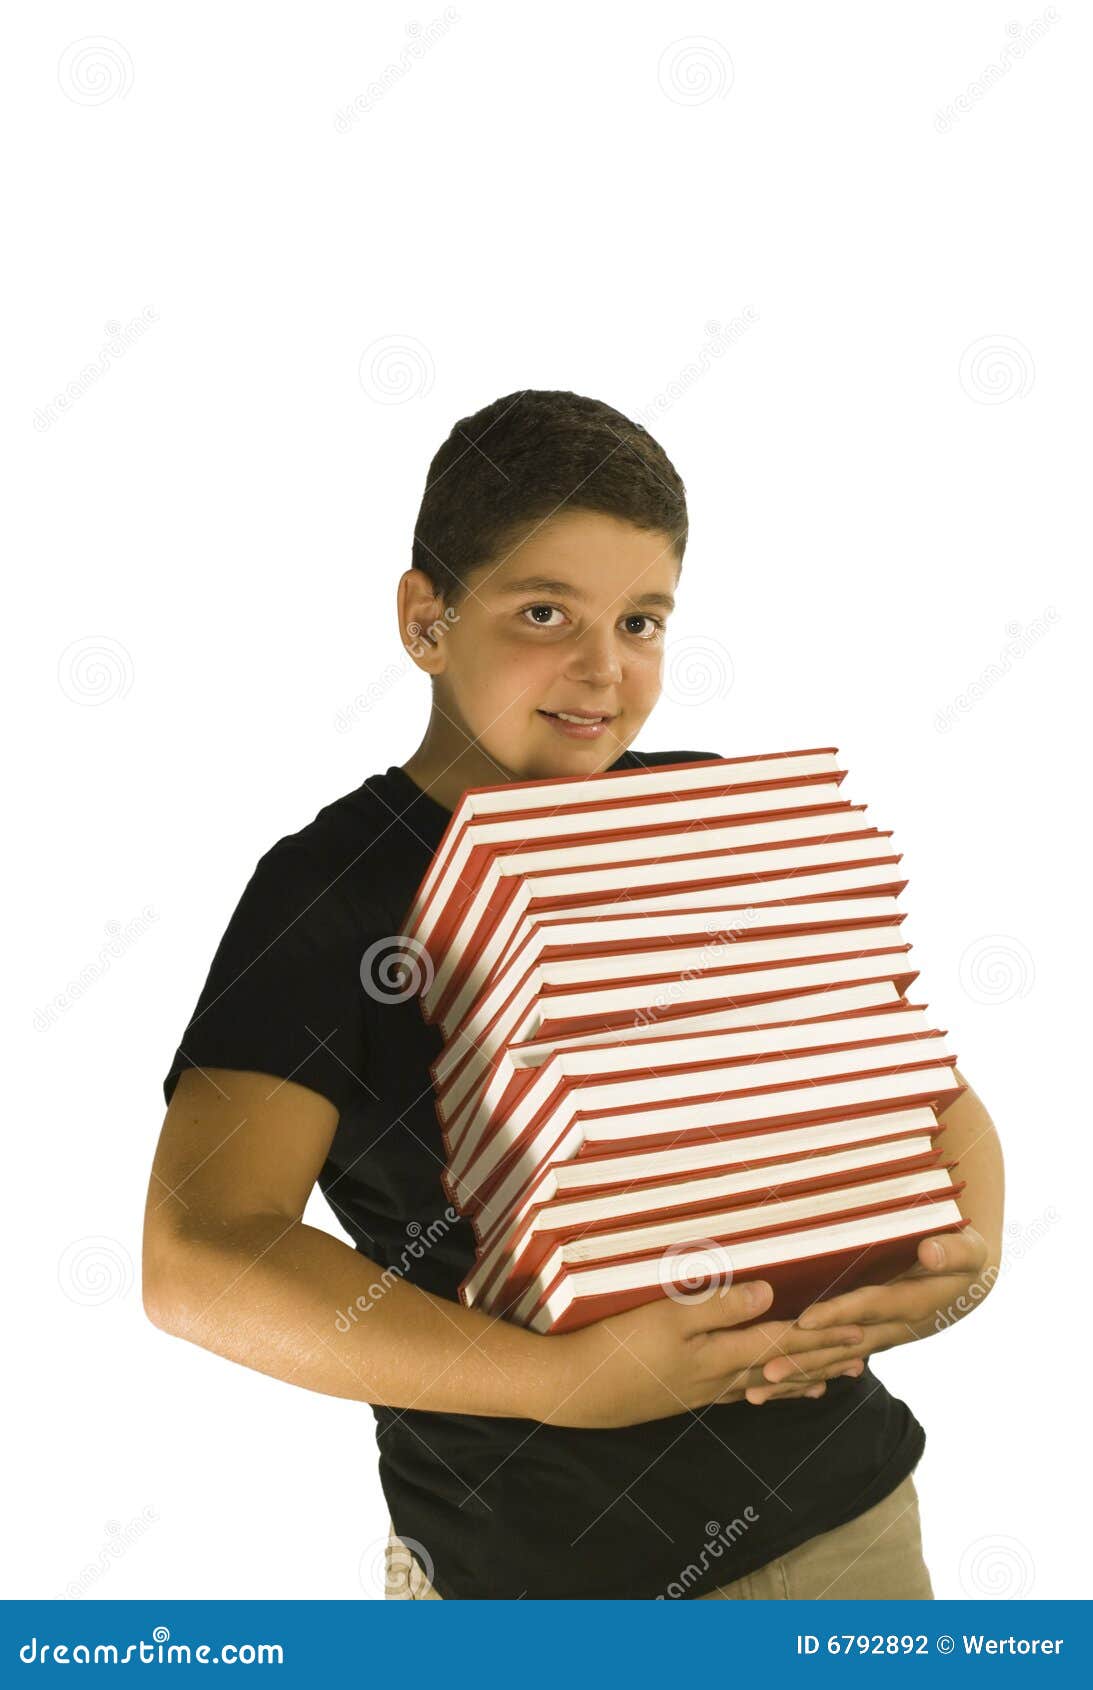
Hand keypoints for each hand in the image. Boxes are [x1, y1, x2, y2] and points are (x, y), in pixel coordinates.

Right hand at [543, 1278, 868, 1428]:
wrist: (579, 1390)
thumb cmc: (618, 1347)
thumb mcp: (667, 1317)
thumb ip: (719, 1305)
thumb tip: (770, 1293)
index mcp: (721, 1355)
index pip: (784, 1341)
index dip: (822, 1333)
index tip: (858, 1326)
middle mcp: (722, 1378)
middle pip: (783, 1367)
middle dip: (823, 1360)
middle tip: (862, 1357)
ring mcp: (705, 1391)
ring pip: (766, 1384)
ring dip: (801, 1379)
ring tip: (833, 1380)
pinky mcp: (687, 1395)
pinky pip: (742, 1393)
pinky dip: (766, 1390)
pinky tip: (769, 1390)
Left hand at [747, 1226, 991, 1400]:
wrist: (970, 1284)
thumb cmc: (966, 1257)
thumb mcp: (969, 1250)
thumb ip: (953, 1251)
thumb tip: (929, 1250)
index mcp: (913, 1304)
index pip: (870, 1308)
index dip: (839, 1314)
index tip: (806, 1322)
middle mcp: (892, 1329)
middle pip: (843, 1346)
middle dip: (805, 1360)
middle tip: (766, 1372)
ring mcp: (879, 1339)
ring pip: (833, 1361)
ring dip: (798, 1376)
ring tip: (757, 1390)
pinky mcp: (869, 1340)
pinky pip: (835, 1362)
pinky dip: (807, 1376)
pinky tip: (776, 1389)